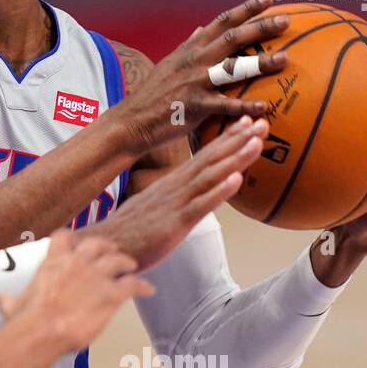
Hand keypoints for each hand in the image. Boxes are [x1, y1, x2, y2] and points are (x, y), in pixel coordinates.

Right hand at [0, 230, 154, 351]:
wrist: (43, 331)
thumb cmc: (27, 321)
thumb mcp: (14, 306)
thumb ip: (9, 300)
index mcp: (53, 262)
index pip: (64, 238)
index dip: (71, 238)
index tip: (75, 241)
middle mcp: (77, 263)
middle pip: (98, 245)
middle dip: (107, 247)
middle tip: (112, 251)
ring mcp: (96, 276)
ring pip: (119, 261)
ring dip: (126, 263)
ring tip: (132, 266)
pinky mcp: (112, 293)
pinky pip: (133, 285)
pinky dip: (143, 286)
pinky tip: (148, 290)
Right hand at [87, 115, 267, 270]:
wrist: (104, 246)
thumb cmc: (129, 232)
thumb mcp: (154, 209)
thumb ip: (173, 200)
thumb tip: (187, 199)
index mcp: (172, 184)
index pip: (203, 156)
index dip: (226, 139)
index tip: (246, 123)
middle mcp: (175, 187)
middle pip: (211, 158)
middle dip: (238, 139)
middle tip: (262, 121)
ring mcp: (175, 203)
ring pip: (210, 176)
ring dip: (234, 158)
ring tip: (256, 142)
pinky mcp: (174, 223)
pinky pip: (201, 205)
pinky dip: (220, 191)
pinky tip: (237, 179)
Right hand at [112, 0, 288, 153]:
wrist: (133, 120)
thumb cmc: (155, 93)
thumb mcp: (170, 62)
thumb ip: (189, 44)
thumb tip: (202, 28)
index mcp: (191, 49)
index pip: (222, 21)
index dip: (246, 9)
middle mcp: (195, 60)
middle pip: (232, 38)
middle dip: (260, 27)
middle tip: (286, 21)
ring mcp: (194, 82)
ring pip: (232, 68)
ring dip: (260, 63)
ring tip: (285, 59)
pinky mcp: (194, 106)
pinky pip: (224, 105)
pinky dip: (244, 106)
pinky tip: (265, 107)